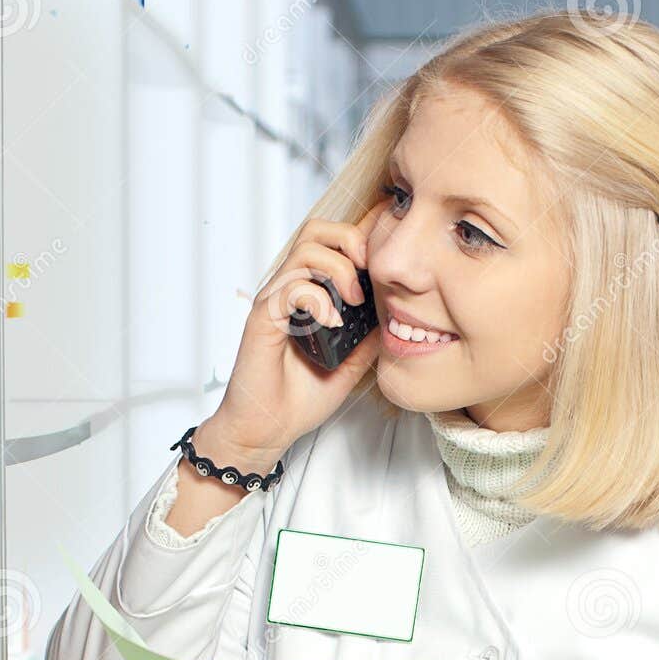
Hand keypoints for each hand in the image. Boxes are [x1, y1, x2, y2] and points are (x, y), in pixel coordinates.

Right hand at [197, 199, 388, 473]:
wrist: (267, 429)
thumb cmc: (299, 399)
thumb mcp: (349, 366)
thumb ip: (367, 339)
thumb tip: (395, 318)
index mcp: (310, 296)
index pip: (332, 244)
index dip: (360, 236)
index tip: (386, 250)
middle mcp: (290, 291)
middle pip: (317, 230)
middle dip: (350, 240)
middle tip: (369, 273)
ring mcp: (276, 301)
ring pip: (306, 249)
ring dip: (337, 268)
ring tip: (352, 302)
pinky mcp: (263, 318)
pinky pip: (290, 286)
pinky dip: (317, 298)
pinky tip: (330, 322)